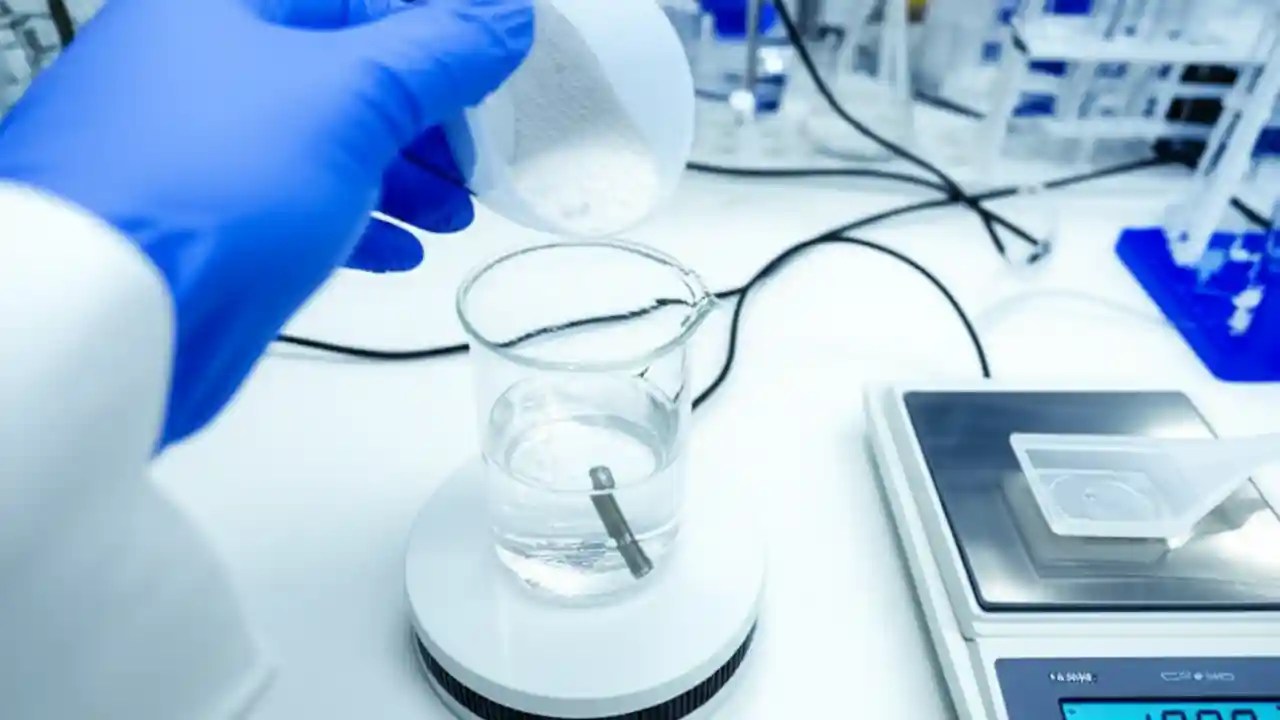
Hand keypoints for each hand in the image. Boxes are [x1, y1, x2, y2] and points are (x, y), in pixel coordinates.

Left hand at [0, 0, 531, 444]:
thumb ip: (438, 53)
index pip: (360, 4)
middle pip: (342, 75)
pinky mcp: (195, 215)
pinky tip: (395, 251)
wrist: (109, 314)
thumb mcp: (353, 97)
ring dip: (399, 180)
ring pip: (320, 144)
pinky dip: (352, 221)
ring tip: (450, 217)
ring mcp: (191, 142)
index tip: (487, 82)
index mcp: (223, 4)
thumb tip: (499, 21)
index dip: (437, 44)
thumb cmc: (202, 188)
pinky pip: (290, 203)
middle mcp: (196, 62)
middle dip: (422, 126)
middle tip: (470, 165)